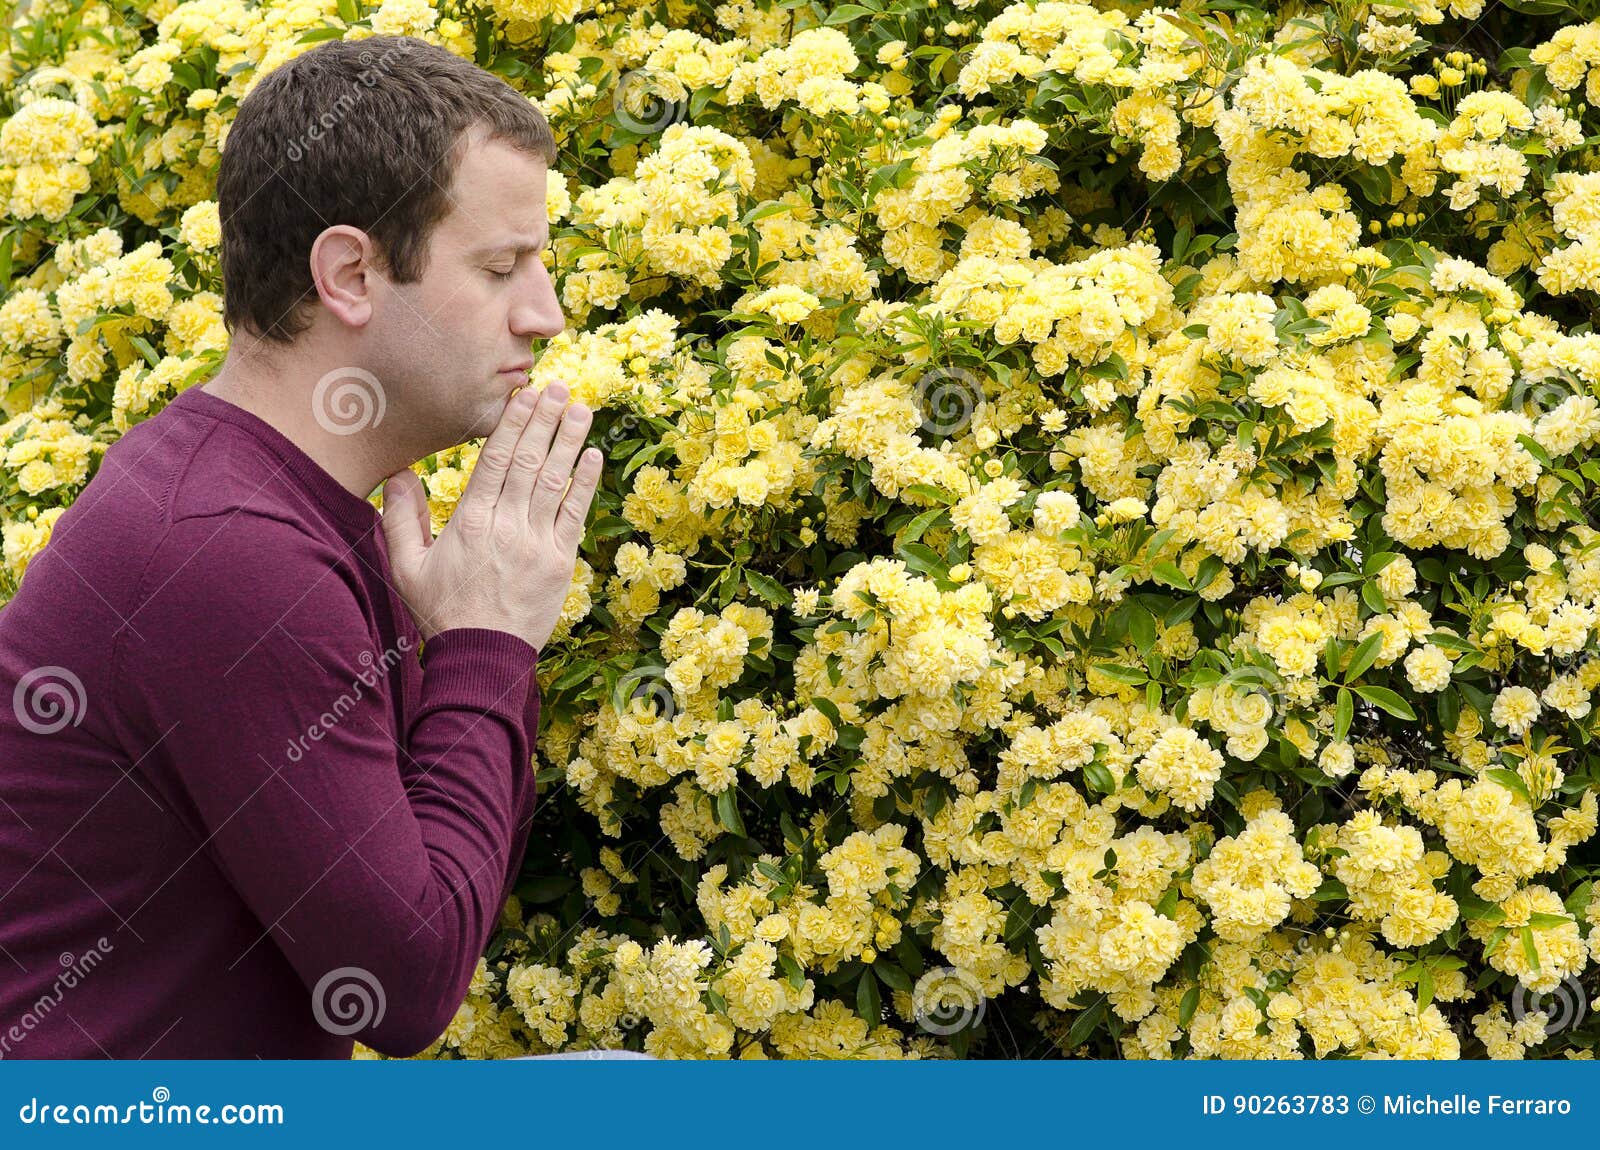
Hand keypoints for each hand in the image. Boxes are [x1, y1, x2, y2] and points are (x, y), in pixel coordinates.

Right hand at [380, 380, 599, 652]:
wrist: (483, 657)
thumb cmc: (442, 613)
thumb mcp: (407, 567)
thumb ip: (401, 518)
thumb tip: (397, 472)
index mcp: (470, 521)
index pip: (496, 460)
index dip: (514, 423)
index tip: (525, 395)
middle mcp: (507, 525)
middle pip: (529, 461)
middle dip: (546, 420)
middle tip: (560, 387)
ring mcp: (537, 543)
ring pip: (555, 481)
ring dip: (570, 442)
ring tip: (582, 409)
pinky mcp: (561, 562)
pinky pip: (575, 515)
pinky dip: (585, 484)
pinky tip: (593, 456)